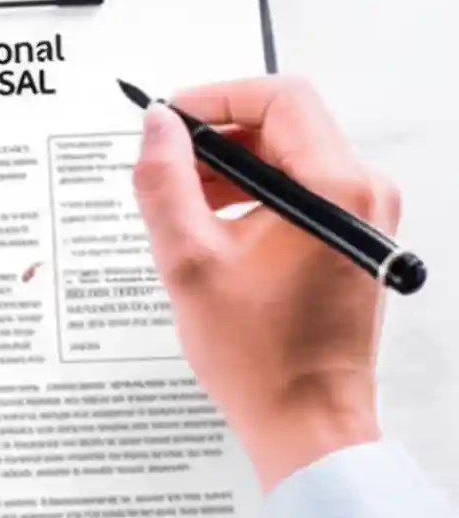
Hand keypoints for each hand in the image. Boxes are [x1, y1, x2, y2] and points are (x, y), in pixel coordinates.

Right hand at [132, 77, 396, 492]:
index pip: (280, 98)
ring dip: (230, 168)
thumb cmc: (260, 356)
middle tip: (168, 163)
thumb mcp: (188, 259)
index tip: (172, 118)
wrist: (305, 420)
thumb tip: (156, 127)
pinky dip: (251, 195)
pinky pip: (298, 191)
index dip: (217, 97)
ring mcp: (360, 219)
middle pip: (284, 124)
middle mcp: (361, 196)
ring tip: (182, 204)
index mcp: (334, 191)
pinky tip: (211, 228)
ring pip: (288, 157)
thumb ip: (164, 180)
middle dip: (217, 137)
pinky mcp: (349, 240)